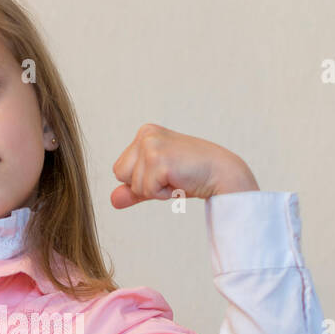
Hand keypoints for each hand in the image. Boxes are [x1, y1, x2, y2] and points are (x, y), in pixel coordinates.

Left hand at [110, 123, 258, 208]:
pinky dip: (164, 194)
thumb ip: (134, 190)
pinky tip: (180, 181)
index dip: (141, 179)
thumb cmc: (192, 176)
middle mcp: (146, 134)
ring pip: (134, 185)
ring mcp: (151, 145)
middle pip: (120, 174)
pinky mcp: (159, 160)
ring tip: (177, 178)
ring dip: (156, 190)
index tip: (166, 173)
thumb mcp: (158, 181)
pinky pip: (147, 191)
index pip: (120, 169)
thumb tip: (112, 200)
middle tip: (171, 176)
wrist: (222, 174)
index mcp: (145, 133)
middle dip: (144, 185)